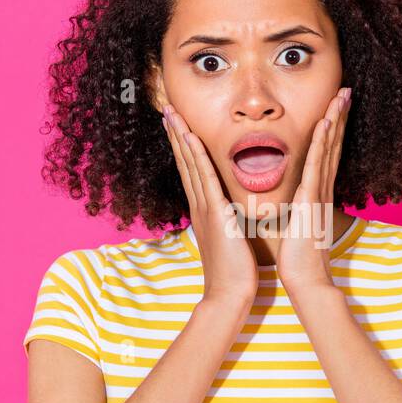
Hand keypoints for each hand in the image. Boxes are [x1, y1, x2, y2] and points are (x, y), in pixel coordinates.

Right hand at [161, 104, 257, 308]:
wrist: (229, 294)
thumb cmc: (233, 271)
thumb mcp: (229, 238)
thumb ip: (227, 221)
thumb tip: (229, 211)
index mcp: (205, 210)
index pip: (192, 170)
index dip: (184, 145)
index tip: (178, 124)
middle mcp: (200, 205)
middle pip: (185, 161)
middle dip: (176, 133)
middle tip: (167, 108)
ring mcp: (205, 208)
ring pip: (190, 164)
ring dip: (182, 137)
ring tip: (172, 113)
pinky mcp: (215, 214)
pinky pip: (205, 179)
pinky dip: (197, 158)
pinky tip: (191, 139)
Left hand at [277, 87, 350, 292]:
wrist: (306, 280)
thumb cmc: (298, 258)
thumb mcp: (298, 226)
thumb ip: (298, 209)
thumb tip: (293, 200)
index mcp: (317, 194)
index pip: (326, 155)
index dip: (333, 129)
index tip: (336, 107)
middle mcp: (322, 190)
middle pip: (333, 146)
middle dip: (339, 117)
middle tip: (346, 91)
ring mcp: (318, 194)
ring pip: (328, 150)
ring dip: (334, 122)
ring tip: (340, 97)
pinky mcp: (311, 202)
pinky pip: (316, 167)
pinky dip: (321, 145)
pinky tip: (324, 125)